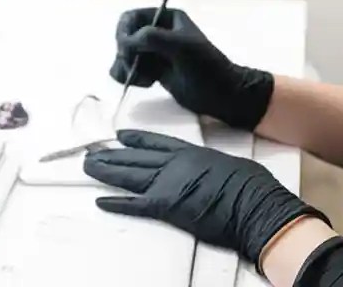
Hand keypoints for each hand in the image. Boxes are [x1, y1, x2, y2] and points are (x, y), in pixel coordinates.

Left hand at [83, 129, 328, 266]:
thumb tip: (213, 171)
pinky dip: (116, 203)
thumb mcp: (229, 165)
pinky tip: (101, 201)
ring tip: (89, 167)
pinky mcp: (166, 207)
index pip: (156, 143)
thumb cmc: (250, 185)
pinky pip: (135, 205)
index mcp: (192, 153)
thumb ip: (212, 166)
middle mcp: (176, 165)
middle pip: (136, 158)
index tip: (120, 136)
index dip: (136, 140)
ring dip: (106, 172)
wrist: (253, 203)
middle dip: (112, 156)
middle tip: (93, 153)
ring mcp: (169, 184)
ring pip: (129, 176)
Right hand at [110, 8, 273, 129]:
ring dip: (125, 67)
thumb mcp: (181, 46)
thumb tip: (125, 42)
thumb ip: (151, 38)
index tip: (127, 49)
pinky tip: (147, 83)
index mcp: (166, 18)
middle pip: (123, 37)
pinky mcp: (152, 72)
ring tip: (144, 79)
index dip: (124, 32)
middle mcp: (157, 32)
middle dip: (126, 53)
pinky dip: (129, 77)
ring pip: (123, 56)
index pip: (130, 17)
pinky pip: (127, 71)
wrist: (221, 94)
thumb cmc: (205, 66)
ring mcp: (153, 53)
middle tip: (136, 66)